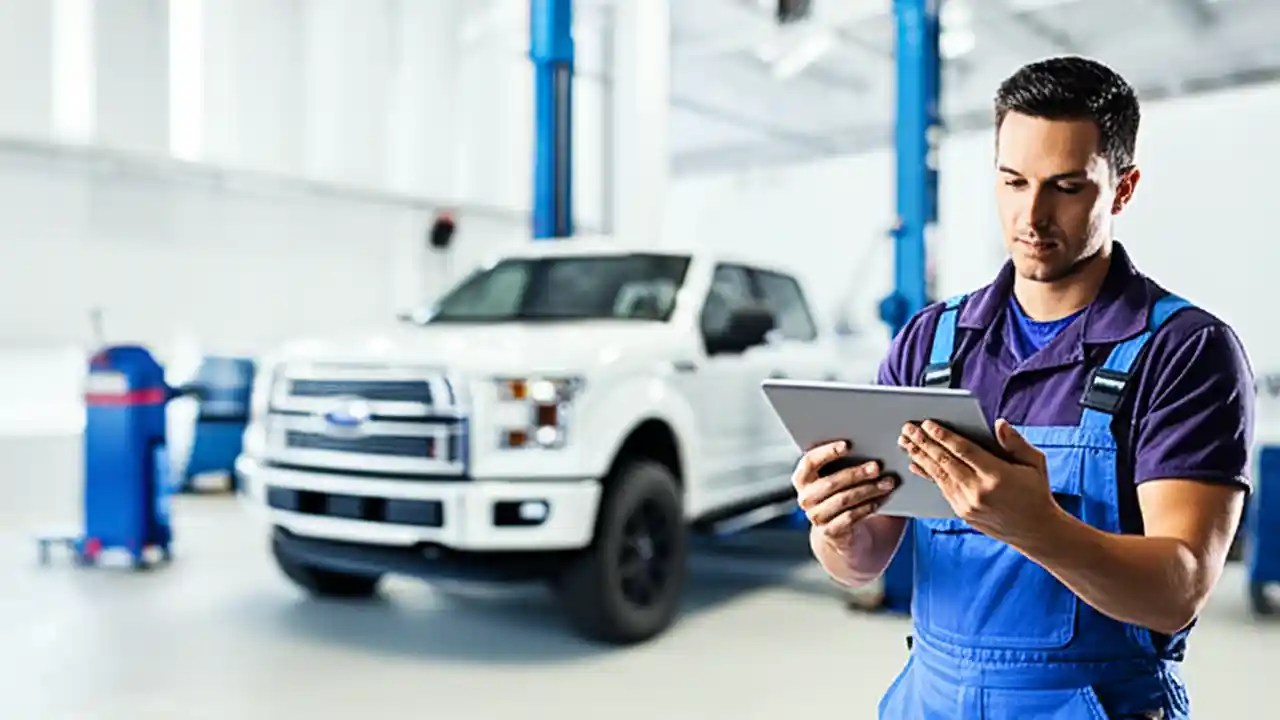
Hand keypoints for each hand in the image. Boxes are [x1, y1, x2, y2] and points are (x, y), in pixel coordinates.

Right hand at [791, 440, 899, 544]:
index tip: (847, 445)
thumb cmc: (845, 494)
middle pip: (830, 482)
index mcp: (803, 478)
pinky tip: (880, 500)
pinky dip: (868, 507)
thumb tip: (871, 443)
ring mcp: (816, 516)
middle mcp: (805, 497)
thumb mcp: (842, 478)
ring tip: (888, 482)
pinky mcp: (830, 532)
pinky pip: (850, 517)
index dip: (827, 452)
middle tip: (877, 466)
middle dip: (855, 473)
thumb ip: (848, 462)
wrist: (845, 534)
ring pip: (843, 500)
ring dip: (868, 490)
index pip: (809, 461)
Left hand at [898, 418, 1056, 543]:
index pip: (964, 450)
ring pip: (938, 475)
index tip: (928, 424)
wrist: (1035, 531)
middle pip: (945, 461)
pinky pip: (940, 488)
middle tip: (908, 428)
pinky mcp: (962, 512)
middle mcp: (979, 491)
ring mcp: (968, 503)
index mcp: (997, 475)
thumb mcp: (1035, 463)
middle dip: (924, 442)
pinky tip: (915, 463)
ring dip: (919, 456)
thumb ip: (1015, 442)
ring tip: (906, 442)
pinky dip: (926, 474)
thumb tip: (998, 424)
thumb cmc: (1036, 492)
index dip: (944, 436)